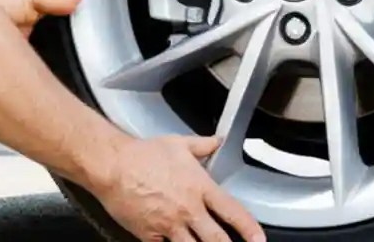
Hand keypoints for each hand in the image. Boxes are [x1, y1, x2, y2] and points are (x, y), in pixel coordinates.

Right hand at [94, 134, 265, 241]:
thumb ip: (202, 145)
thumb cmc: (144, 154)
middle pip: (217, 240)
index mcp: (200, 188)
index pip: (233, 212)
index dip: (249, 229)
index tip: (259, 240)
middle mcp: (188, 210)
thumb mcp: (179, 144)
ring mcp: (169, 226)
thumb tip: (217, 140)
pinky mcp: (149, 235)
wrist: (114, 165)